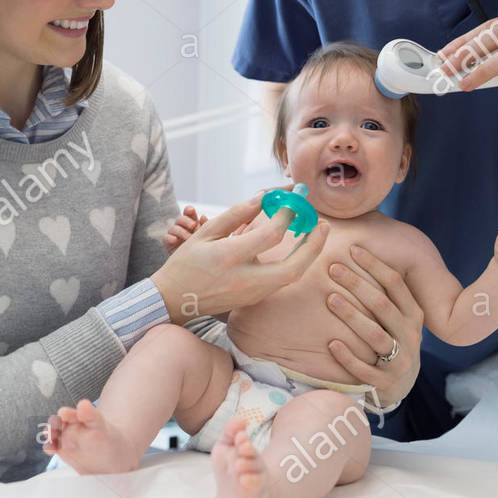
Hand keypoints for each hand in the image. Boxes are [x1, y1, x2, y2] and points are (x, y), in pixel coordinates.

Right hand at [150, 190, 329, 323]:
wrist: (174, 300)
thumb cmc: (186, 263)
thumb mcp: (205, 233)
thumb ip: (235, 214)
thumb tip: (262, 197)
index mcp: (230, 257)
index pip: (271, 234)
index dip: (287, 214)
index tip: (293, 199)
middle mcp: (245, 279)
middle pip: (294, 266)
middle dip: (313, 244)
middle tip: (323, 223)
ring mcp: (252, 293)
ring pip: (292, 276)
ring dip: (308, 254)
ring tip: (315, 232)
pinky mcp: (254, 299)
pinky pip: (282, 280)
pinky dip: (295, 262)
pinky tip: (298, 247)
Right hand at [162, 205, 208, 253]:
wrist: (194, 263)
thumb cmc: (202, 247)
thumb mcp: (205, 236)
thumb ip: (204, 226)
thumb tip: (203, 216)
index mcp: (191, 222)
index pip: (188, 212)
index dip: (188, 210)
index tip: (192, 210)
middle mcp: (181, 226)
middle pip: (180, 218)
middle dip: (186, 221)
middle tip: (193, 226)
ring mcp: (174, 234)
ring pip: (173, 227)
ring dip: (181, 231)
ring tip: (188, 238)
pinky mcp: (168, 243)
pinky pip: (166, 237)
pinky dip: (170, 238)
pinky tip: (175, 240)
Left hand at [325, 244, 423, 409]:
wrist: (398, 386)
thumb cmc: (390, 340)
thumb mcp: (397, 318)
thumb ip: (385, 292)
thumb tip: (358, 249)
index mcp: (413, 315)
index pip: (396, 284)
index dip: (375, 265)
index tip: (353, 248)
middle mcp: (410, 336)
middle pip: (383, 305)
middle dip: (357, 284)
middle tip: (333, 268)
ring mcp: (399, 361)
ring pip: (375, 335)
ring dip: (352, 315)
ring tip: (330, 299)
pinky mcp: (385, 383)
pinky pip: (365, 369)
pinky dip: (348, 357)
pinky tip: (331, 344)